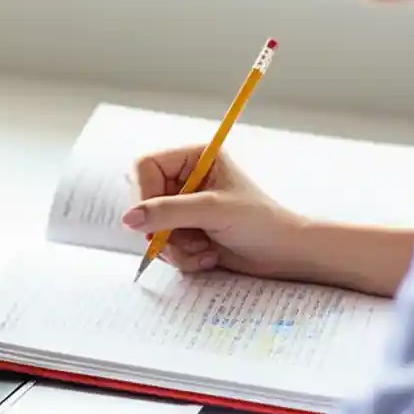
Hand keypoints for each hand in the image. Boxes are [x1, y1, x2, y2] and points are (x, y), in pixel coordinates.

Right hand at [121, 145, 308, 277]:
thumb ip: (168, 212)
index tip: (155, 219)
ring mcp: (185, 207)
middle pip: (142, 199)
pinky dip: (182, 257)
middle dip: (161, 227)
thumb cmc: (260, 223)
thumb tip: (128, 219)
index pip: (145, 166)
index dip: (144, 193)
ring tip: (204, 250)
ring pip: (150, 228)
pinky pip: (162, 245)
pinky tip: (209, 256)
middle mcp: (186, 178)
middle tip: (185, 239)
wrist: (286, 255)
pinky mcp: (187, 231)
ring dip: (174, 247)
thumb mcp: (214, 211)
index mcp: (194, 157)